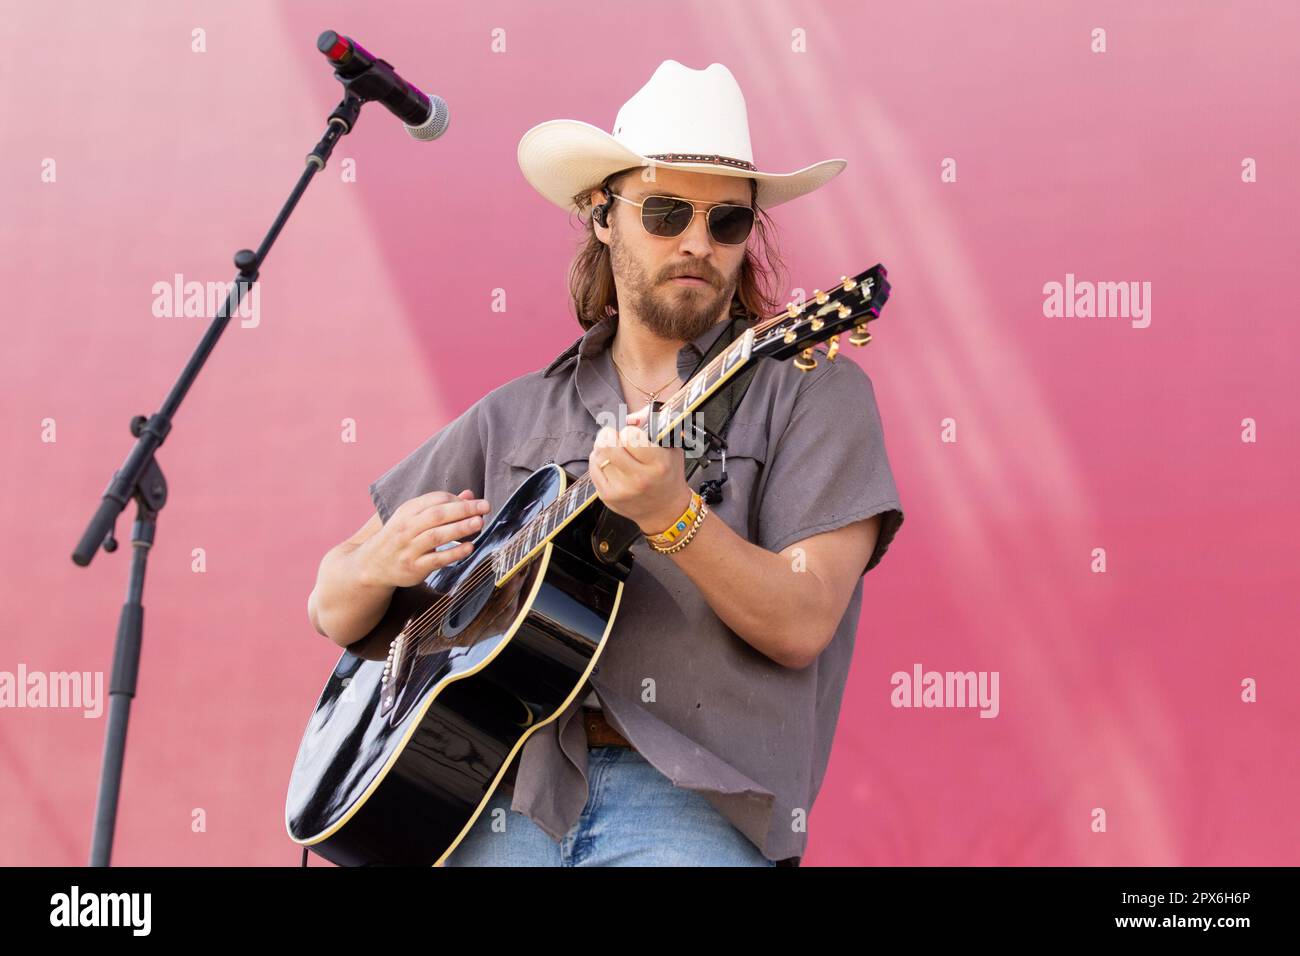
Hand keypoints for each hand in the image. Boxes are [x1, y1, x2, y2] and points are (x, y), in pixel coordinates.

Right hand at [356, 489, 489, 587]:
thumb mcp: (413, 517)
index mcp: (407, 511)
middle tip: (484, 507)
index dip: (456, 500)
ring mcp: (409, 548)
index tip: (474, 503)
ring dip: (460, 528)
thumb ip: (441, 506)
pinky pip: (436, 559)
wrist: (371, 565)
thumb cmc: (398, 537)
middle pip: (437, 515)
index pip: (435, 499)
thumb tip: (469, 495)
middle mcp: (406, 528)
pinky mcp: (414, 567)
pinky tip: (469, 547)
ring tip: (479, 523)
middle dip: (463, 509)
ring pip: (437, 535)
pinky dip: (454, 553)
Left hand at [588, 410, 692, 535]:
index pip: (630, 436)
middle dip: (609, 434)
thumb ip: (653, 424)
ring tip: (613, 449)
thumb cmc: (669, 474)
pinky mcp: (608, 497)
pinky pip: (593, 468)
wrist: (665, 511)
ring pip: (598, 455)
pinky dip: (598, 460)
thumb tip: (629, 418)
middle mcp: (639, 479)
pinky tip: (608, 461)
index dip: (629, 431)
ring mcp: (621, 490)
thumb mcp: (671, 446)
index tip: (633, 435)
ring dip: (602, 446)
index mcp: (658, 464)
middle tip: (615, 435)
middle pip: (608, 445)